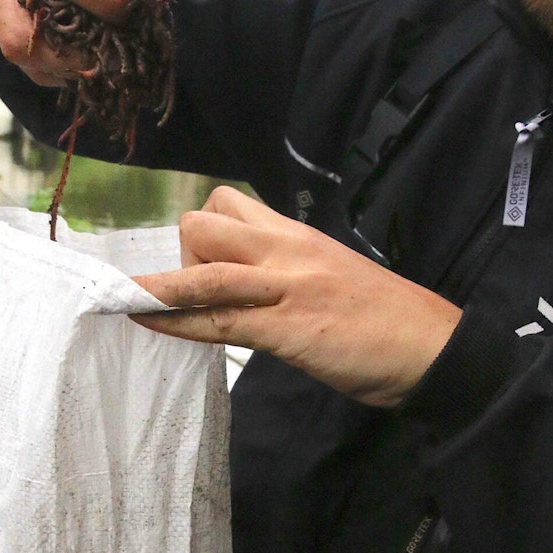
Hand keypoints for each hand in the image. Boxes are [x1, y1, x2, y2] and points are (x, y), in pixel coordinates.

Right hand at [0, 0, 144, 86]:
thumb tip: (147, 5)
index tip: (129, 5)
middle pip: (22, 33)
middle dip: (75, 54)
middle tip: (115, 56)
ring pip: (20, 54)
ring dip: (67, 67)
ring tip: (103, 59)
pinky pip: (24, 61)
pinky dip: (58, 68)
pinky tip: (84, 58)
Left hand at [132, 187, 460, 407]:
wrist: (432, 349)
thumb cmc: (383, 320)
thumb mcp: (329, 279)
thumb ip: (286, 274)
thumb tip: (245, 284)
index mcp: (297, 237)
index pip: (228, 204)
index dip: (203, 234)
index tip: (200, 267)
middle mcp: (287, 251)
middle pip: (204, 224)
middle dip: (183, 258)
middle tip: (201, 298)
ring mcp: (285, 288)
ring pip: (201, 270)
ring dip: (157, 288)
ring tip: (120, 299)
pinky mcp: (286, 328)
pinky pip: (215, 319)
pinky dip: (173, 321)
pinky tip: (144, 320)